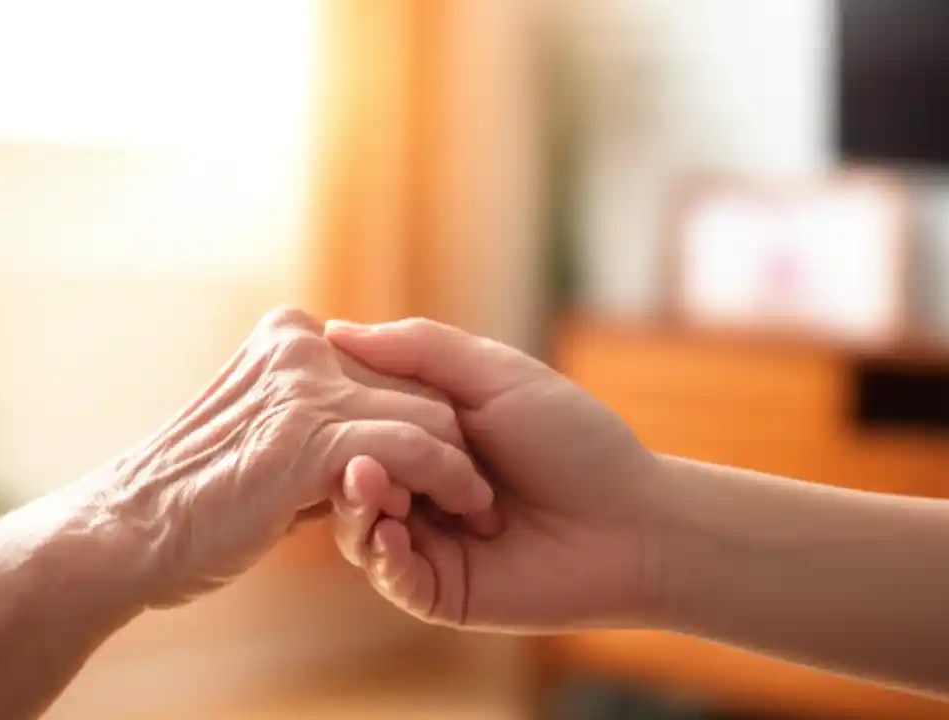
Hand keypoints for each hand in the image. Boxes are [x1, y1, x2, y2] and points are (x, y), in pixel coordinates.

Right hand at [61, 308, 494, 608]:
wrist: (123, 536)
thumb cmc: (192, 495)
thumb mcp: (266, 435)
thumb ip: (325, 413)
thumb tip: (399, 416)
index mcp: (290, 337)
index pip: (397, 374)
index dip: (427, 427)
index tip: (449, 477)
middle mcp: (300, 347)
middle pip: (420, 391)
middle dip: (454, 449)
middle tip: (474, 501)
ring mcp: (302, 388)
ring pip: (427, 418)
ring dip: (455, 473)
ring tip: (465, 513)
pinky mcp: (307, 438)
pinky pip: (411, 452)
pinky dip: (441, 485)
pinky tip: (433, 521)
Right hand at [327, 318, 663, 630]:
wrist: (635, 523)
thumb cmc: (575, 442)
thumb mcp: (495, 375)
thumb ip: (419, 350)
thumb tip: (333, 330)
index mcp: (423, 434)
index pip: (351, 419)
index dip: (332, 408)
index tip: (313, 390)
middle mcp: (416, 487)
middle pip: (346, 475)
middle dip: (343, 461)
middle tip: (357, 454)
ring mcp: (425, 542)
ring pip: (358, 526)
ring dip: (360, 503)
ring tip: (378, 485)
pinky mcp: (439, 590)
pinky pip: (389, 575)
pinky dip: (382, 553)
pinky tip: (395, 530)